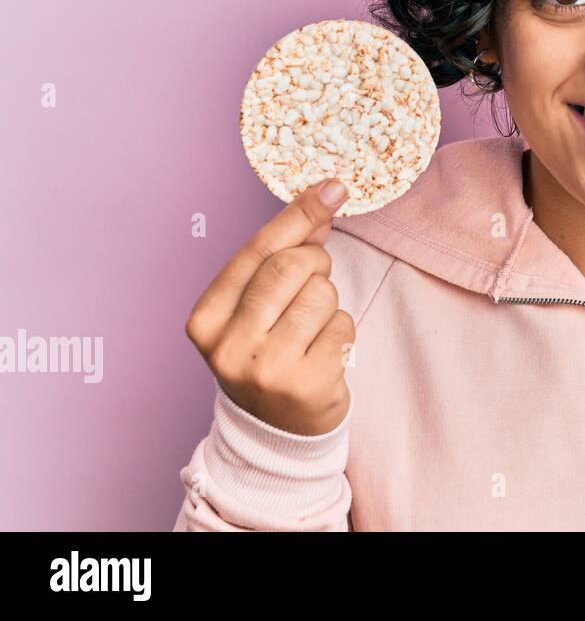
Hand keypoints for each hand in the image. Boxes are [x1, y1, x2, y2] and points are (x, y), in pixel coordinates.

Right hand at [185, 179, 354, 435]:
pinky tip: (323, 353)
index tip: (332, 188)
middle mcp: (229, 345)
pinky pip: (343, 325)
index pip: (257, 250)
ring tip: (311, 329)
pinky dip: (342, 331)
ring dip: (329, 302)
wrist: (276, 432)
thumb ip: (280, 256)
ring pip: (322, 293)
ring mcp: (266, 368)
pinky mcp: (306, 385)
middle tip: (313, 283)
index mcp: (205, 319)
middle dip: (315, 263)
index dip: (299, 214)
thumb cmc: (266, 355)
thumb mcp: (256, 308)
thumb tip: (322, 201)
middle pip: (292, 266)